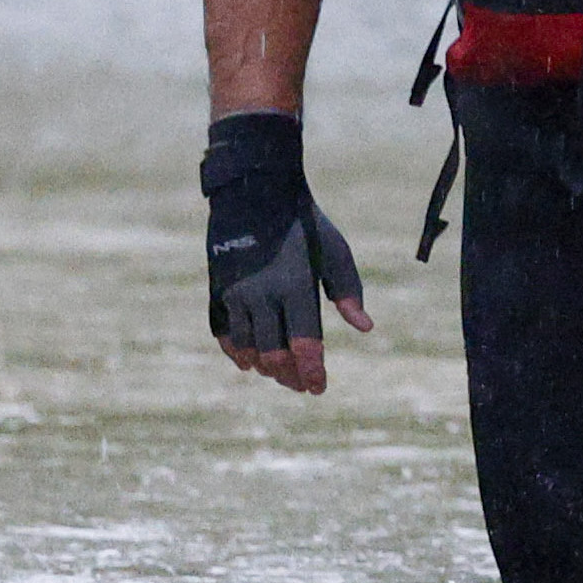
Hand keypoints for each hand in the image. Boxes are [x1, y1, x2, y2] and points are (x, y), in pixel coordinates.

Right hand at [203, 112, 369, 393]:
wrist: (255, 193)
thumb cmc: (304, 224)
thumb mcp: (336, 252)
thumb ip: (348, 291)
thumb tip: (365, 328)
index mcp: (296, 286)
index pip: (305, 342)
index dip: (312, 371)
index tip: (318, 389)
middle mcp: (262, 295)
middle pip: (273, 353)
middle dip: (289, 376)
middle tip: (302, 386)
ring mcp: (236, 293)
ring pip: (246, 348)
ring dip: (263, 367)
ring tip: (279, 375)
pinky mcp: (218, 289)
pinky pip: (222, 331)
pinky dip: (234, 351)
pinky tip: (247, 362)